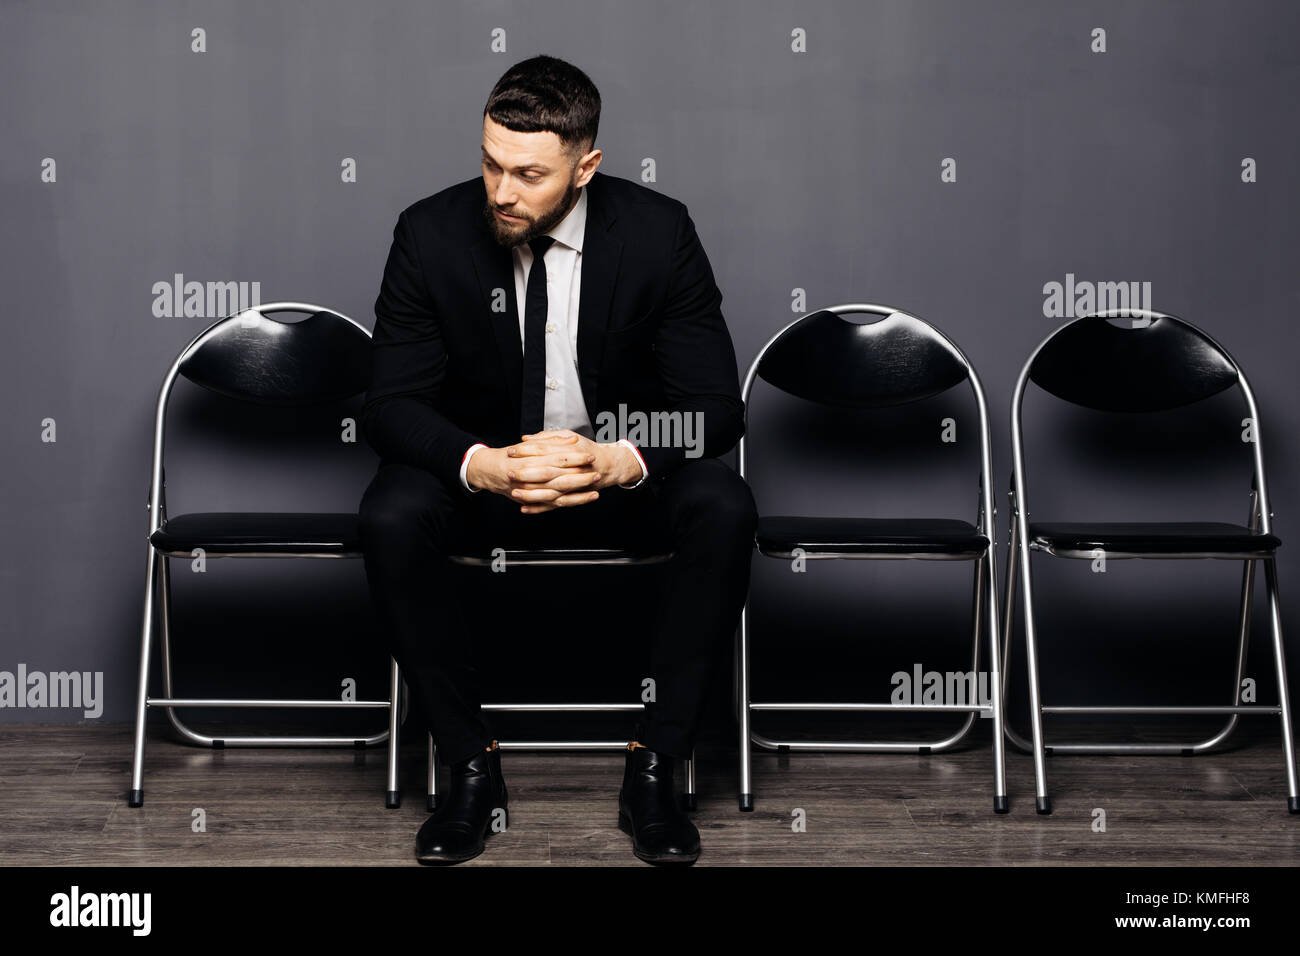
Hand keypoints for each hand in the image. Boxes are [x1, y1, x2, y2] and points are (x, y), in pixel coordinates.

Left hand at [492, 430, 640, 513]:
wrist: (608, 466)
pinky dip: (539, 508)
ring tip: (514, 493)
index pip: (544, 450)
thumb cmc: (586, 449)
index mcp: (570, 450)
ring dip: (531, 494)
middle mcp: (572, 468)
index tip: (511, 451)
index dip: (527, 451)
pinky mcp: (571, 497)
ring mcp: (573, 484)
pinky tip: (524, 509)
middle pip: (547, 471)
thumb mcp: (568, 436)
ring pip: (550, 491)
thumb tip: (526, 439)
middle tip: (509, 473)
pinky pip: (553, 505)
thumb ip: (547, 437)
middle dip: (527, 473)